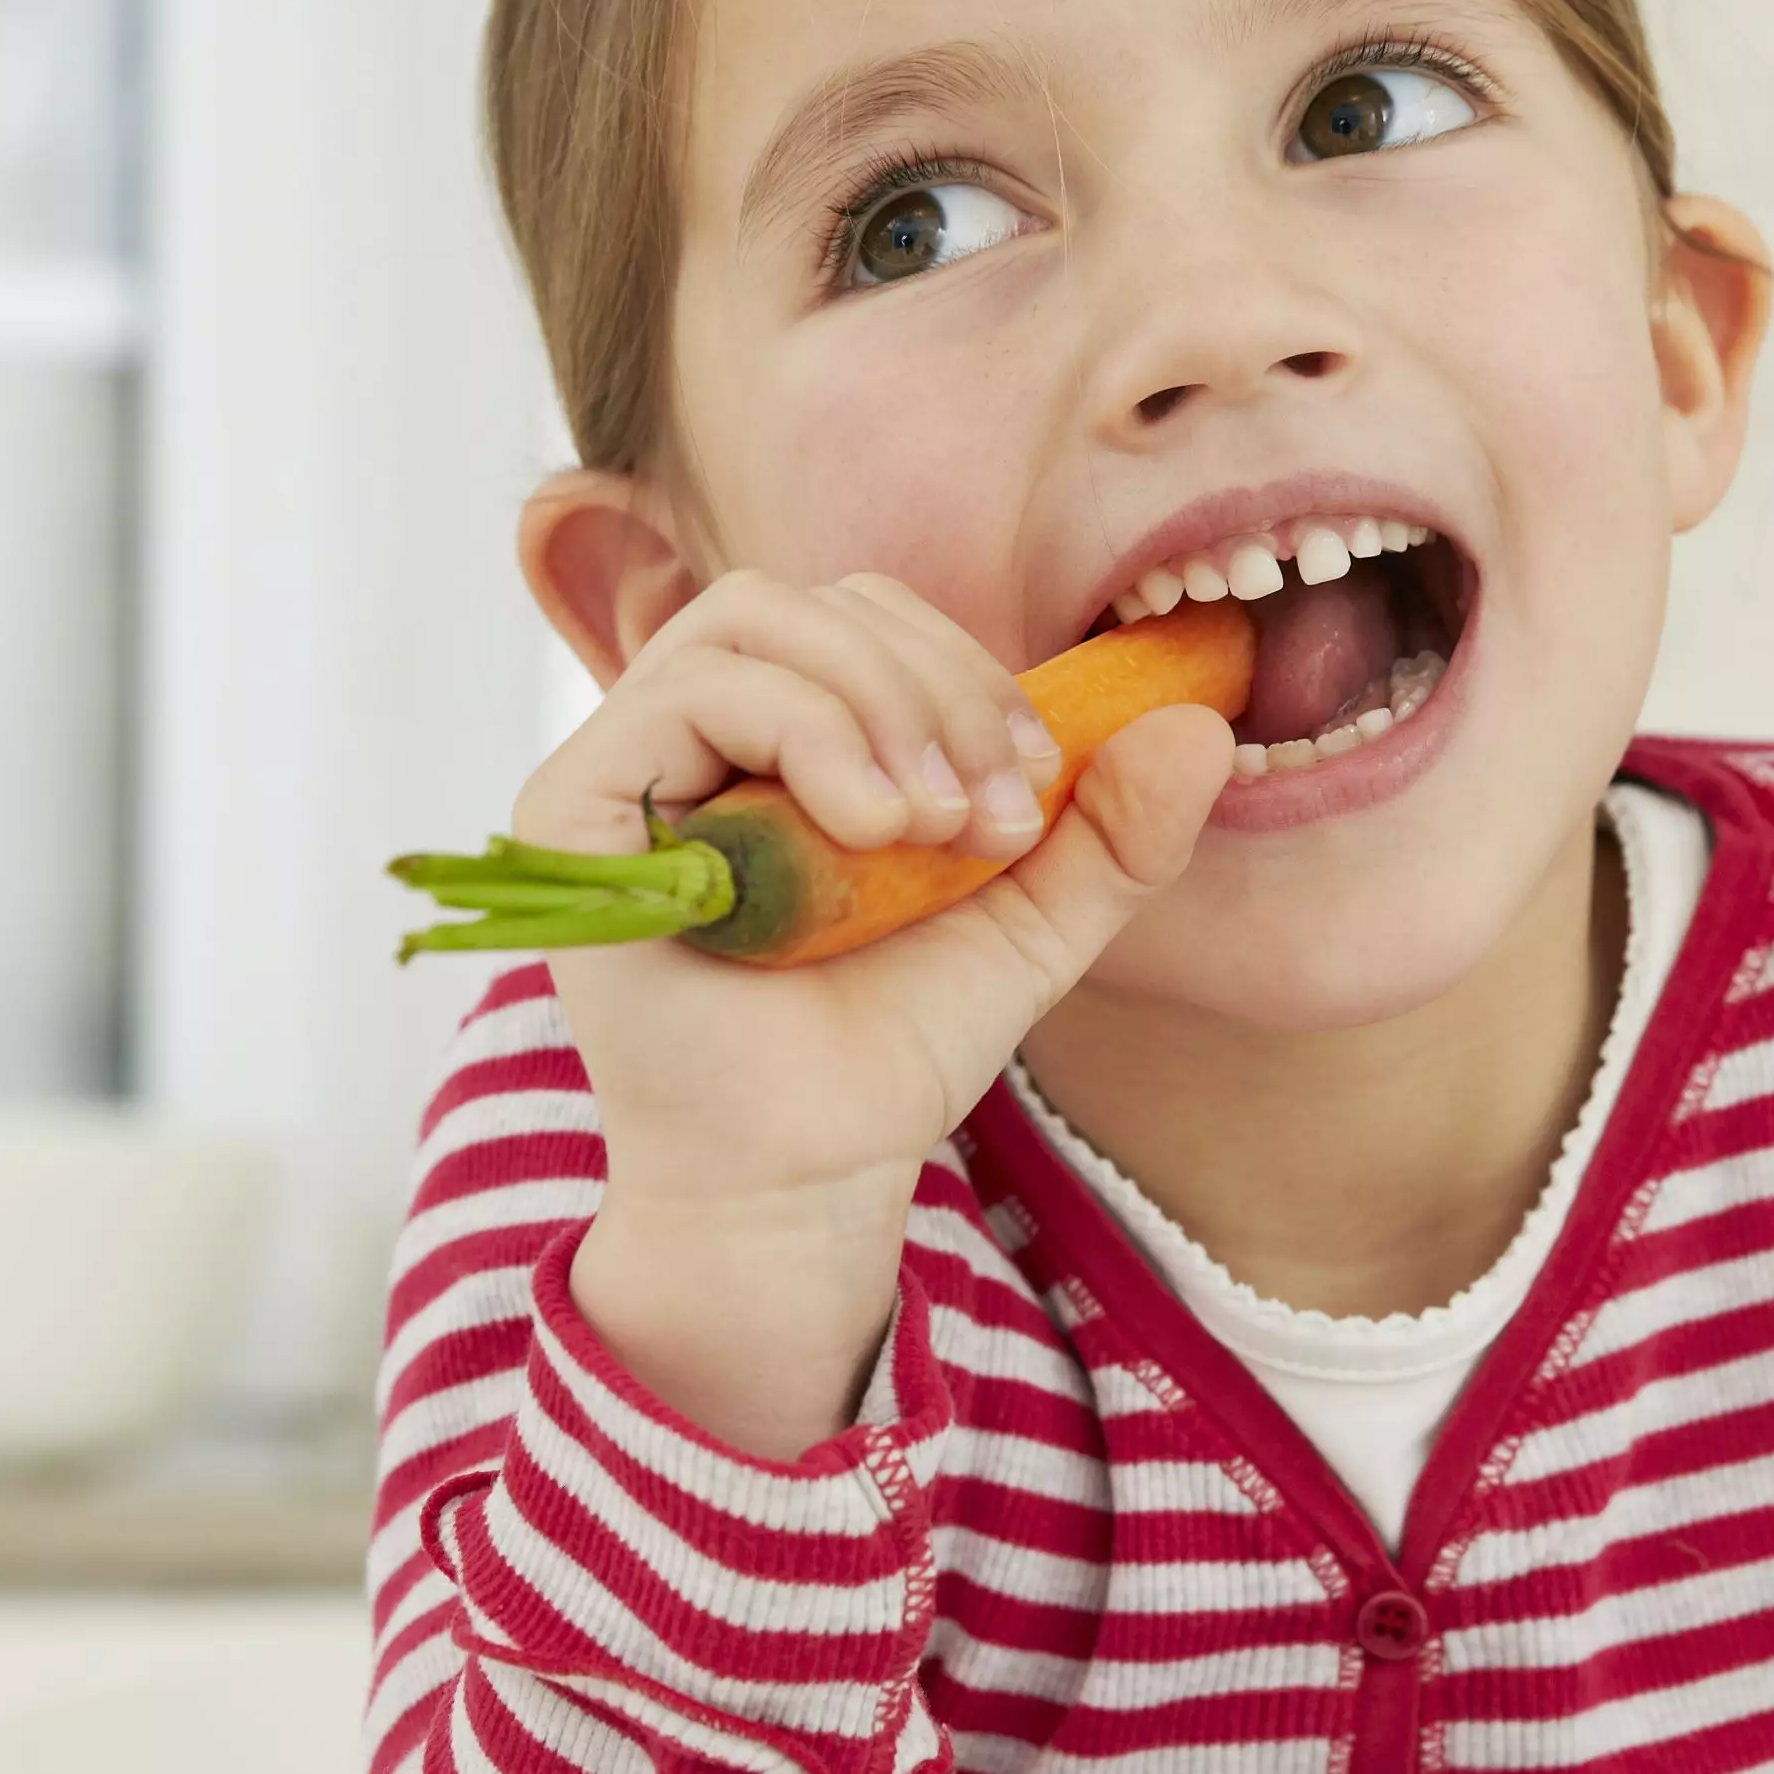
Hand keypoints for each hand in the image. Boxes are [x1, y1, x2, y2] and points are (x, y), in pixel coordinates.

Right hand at [525, 572, 1234, 1457]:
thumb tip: (1201, 723)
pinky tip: (865, 832)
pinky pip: (685, 690)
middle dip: (933, 687)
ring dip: (874, 705)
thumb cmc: (891, 1046)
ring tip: (924, 830)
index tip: (1030, 788)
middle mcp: (693, 733)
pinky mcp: (572, 805)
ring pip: (751, 620)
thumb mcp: (1031, 921)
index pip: (867, 614)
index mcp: (788, 736)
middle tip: (988, 816)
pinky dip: (803, 734)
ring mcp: (624, 761)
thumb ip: (1114, 829)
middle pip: (814, 599)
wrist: (811, 1173)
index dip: (963, 668)